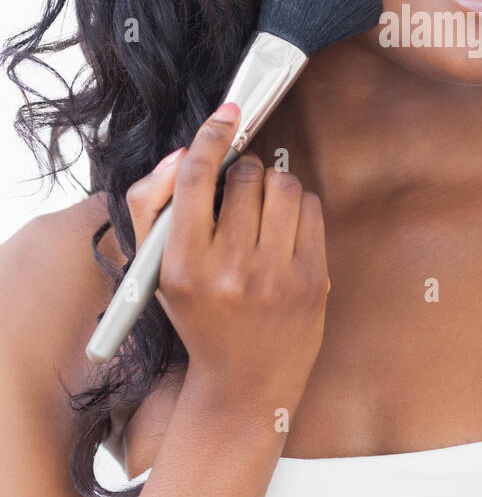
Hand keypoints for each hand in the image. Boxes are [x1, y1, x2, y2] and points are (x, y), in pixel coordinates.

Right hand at [124, 102, 328, 422]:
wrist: (245, 382)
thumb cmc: (198, 314)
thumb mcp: (156, 268)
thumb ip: (153, 203)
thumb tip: (188, 150)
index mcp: (183, 266)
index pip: (197, 178)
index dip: (212, 136)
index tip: (227, 114)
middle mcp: (229, 271)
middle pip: (246, 175)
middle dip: (243, 172)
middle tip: (238, 192)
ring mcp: (275, 276)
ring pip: (284, 184)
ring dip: (273, 185)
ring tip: (262, 211)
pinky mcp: (312, 279)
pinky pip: (312, 206)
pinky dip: (298, 206)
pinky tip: (284, 231)